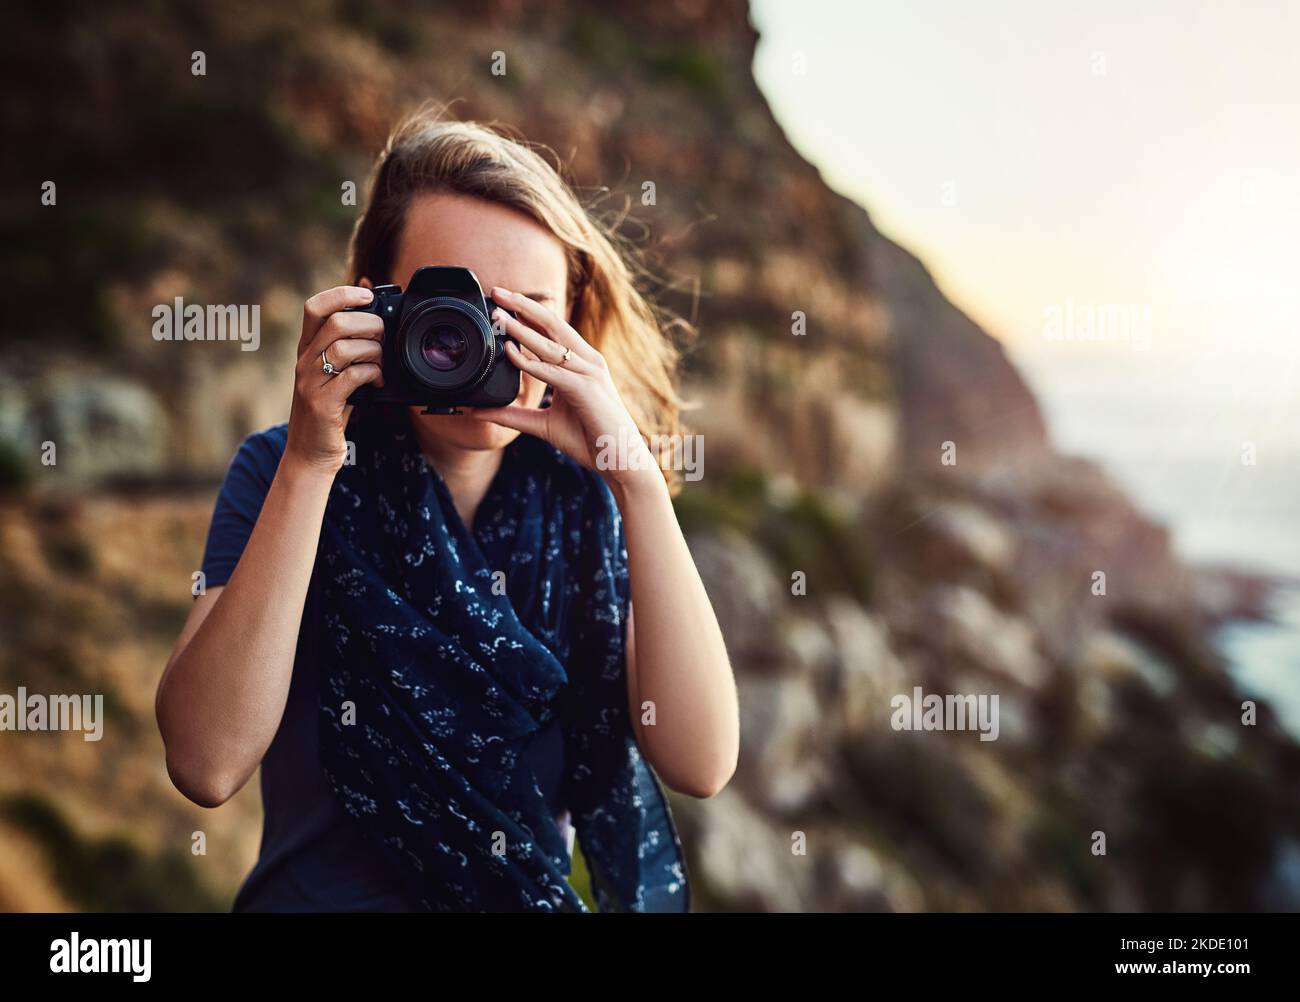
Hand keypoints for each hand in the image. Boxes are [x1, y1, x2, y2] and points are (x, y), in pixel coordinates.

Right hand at [285, 286, 384, 473]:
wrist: (309, 453)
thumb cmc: (329, 411)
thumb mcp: (333, 374)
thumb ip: (348, 349)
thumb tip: (375, 319)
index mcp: (307, 349)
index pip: (315, 306)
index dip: (342, 293)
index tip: (368, 295)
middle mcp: (304, 361)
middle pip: (336, 322)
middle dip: (370, 325)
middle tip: (383, 339)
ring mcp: (311, 382)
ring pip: (345, 347)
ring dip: (374, 352)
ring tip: (381, 364)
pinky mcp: (322, 404)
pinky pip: (353, 376)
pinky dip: (372, 374)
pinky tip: (378, 382)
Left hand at [470, 286, 660, 488]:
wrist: (620, 461)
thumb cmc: (590, 440)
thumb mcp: (542, 425)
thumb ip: (513, 415)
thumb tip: (479, 411)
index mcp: (581, 364)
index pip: (552, 330)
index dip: (527, 313)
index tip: (502, 301)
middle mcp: (587, 361)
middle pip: (552, 324)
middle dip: (523, 305)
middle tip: (496, 291)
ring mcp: (588, 373)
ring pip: (550, 343)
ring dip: (522, 328)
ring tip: (498, 315)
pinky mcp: (586, 389)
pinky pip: (552, 371)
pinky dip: (529, 361)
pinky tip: (510, 352)